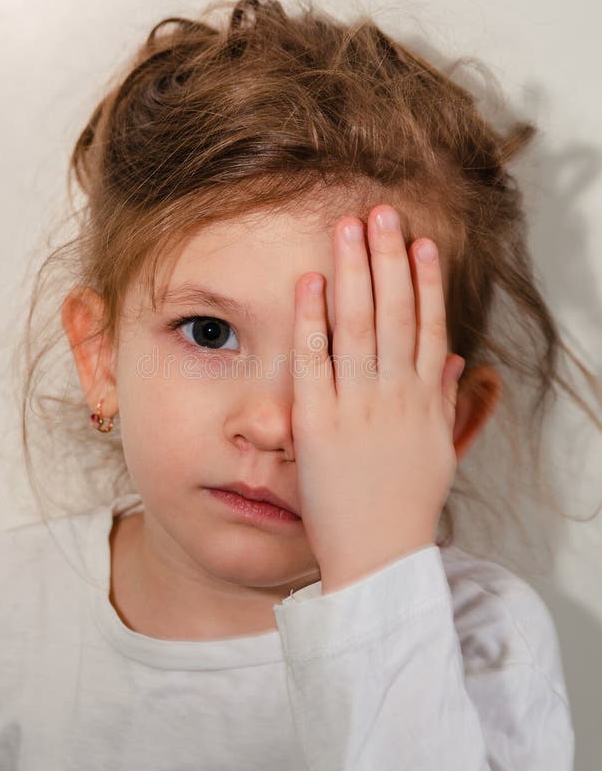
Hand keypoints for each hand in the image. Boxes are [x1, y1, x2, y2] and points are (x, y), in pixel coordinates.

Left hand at [291, 205, 464, 592]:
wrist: (378, 557)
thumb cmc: (406, 507)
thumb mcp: (436, 450)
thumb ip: (445, 401)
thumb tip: (459, 362)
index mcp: (423, 401)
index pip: (428, 327)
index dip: (426, 282)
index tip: (422, 243)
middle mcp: (394, 395)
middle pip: (395, 313)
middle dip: (389, 259)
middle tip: (382, 212)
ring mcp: (356, 406)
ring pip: (359, 325)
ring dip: (355, 273)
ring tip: (350, 227)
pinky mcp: (318, 422)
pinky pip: (314, 361)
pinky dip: (313, 320)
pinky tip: (310, 283)